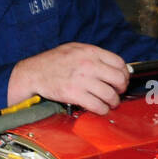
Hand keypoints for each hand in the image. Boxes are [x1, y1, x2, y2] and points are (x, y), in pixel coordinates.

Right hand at [8, 42, 129, 114]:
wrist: (33, 73)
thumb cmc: (52, 61)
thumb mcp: (74, 49)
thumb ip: (92, 55)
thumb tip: (110, 65)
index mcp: (90, 52)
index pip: (119, 63)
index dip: (124, 74)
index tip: (121, 79)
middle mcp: (88, 65)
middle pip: (118, 79)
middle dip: (121, 88)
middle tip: (117, 92)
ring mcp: (82, 80)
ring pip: (110, 94)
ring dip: (113, 102)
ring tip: (110, 103)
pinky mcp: (74, 95)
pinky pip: (97, 105)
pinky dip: (102, 110)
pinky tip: (100, 108)